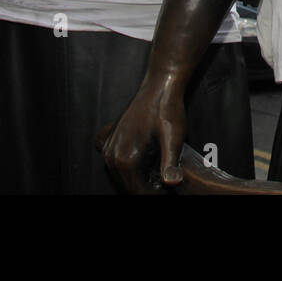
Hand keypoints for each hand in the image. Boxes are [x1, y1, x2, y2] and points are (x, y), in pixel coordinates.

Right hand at [96, 79, 185, 194]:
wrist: (160, 85)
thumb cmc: (167, 110)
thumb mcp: (173, 139)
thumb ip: (170, 164)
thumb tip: (172, 183)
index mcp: (124, 159)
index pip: (138, 192)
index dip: (156, 195)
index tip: (170, 191)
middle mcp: (111, 155)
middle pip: (129, 186)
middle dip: (148, 188)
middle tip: (168, 182)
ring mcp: (108, 146)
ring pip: (124, 176)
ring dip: (141, 179)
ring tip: (162, 173)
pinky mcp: (110, 138)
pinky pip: (118, 163)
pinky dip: (131, 167)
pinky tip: (148, 161)